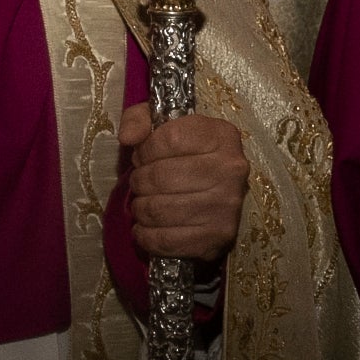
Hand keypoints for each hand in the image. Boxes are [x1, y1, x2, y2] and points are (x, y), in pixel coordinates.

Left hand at [119, 102, 250, 263]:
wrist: (217, 194)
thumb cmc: (186, 155)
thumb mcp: (165, 125)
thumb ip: (140, 119)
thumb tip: (127, 137)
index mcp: (222, 136)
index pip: (169, 139)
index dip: (145, 150)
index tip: (142, 158)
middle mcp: (231, 170)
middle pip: (161, 176)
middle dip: (139, 182)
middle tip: (139, 184)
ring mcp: (227, 207)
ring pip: (159, 210)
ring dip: (140, 209)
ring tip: (142, 204)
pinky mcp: (217, 238)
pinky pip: (166, 240)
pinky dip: (146, 236)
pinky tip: (144, 229)